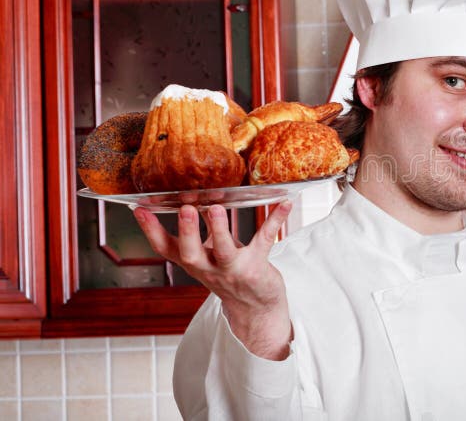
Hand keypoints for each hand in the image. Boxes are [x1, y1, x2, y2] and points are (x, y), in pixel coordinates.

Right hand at [133, 202, 293, 359]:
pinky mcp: (257, 266)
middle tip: (186, 210)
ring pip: (224, 252)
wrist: (256, 308)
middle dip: (187, 232)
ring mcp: (233, 270)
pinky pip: (265, 241)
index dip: (150, 230)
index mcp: (194, 263)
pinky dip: (275, 220)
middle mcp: (209, 269)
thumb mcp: (210, 253)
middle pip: (191, 254)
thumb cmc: (230, 273)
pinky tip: (285, 203)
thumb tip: (199, 198)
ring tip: (217, 208)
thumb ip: (204, 227)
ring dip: (220, 230)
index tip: (139, 209)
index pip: (165, 248)